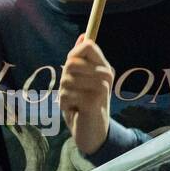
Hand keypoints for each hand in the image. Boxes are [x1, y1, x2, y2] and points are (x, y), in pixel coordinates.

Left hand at [59, 34, 113, 155]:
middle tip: (73, 91)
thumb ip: (81, 60)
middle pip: (72, 62)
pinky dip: (64, 104)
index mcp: (104, 67)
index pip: (88, 46)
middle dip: (65, 78)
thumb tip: (83, 37)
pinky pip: (66, 94)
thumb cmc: (85, 105)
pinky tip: (75, 110)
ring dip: (64, 93)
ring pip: (67, 79)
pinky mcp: (94, 101)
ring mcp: (101, 88)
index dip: (75, 54)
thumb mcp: (81, 80)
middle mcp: (106, 75)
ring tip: (75, 102)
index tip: (71, 68)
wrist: (93, 134)